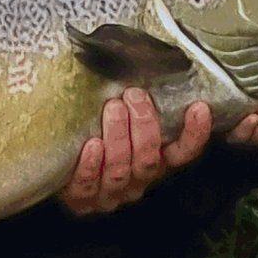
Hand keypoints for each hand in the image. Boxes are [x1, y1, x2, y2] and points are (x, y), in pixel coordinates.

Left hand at [58, 90, 212, 216]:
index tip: (199, 107)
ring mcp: (110, 193)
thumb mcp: (121, 116)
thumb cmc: (95, 131)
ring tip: (113, 109)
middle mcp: (137, 180)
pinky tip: (91, 144)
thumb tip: (145, 58)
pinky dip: (90, 165)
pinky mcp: (81, 199)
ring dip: (118, 138)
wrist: (57, 165)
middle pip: (149, 160)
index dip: (194, 134)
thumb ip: (137, 102)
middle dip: (144, 126)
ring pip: (121, 170)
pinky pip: (88, 184)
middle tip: (135, 95)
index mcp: (155, 162)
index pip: (183, 152)